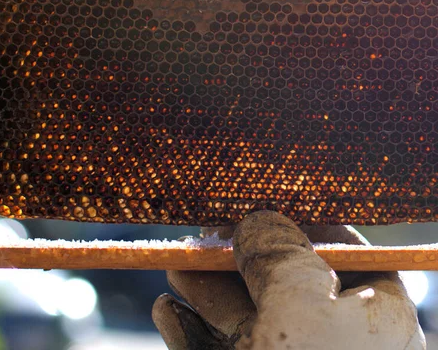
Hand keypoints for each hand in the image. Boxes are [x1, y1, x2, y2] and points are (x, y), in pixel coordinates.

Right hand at [152, 211, 425, 349]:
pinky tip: (166, 311)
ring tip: (176, 264)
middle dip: (235, 254)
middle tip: (202, 232)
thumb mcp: (304, 308)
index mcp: (369, 317)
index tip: (255, 199)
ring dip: (204, 289)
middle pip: (277, 280)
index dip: (295, 221)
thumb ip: (281, 256)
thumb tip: (259, 220)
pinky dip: (187, 331)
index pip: (338, 250)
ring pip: (240, 317)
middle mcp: (328, 340)